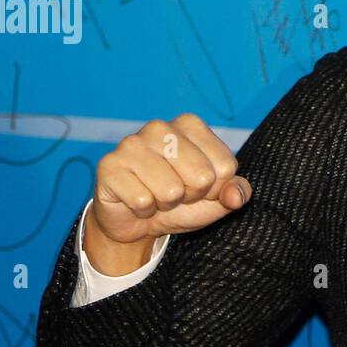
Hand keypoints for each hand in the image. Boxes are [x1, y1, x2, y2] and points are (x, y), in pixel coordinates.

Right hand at [84, 113, 250, 272]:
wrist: (137, 221)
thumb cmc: (179, 202)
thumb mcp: (215, 199)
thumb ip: (235, 192)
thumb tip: (237, 196)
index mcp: (191, 125)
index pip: (225, 166)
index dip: (215, 188)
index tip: (198, 187)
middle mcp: (160, 127)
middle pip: (202, 177)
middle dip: (191, 196)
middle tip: (174, 193)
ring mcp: (131, 144)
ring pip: (171, 191)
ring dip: (165, 204)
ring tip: (154, 195)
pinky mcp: (109, 165)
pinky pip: (142, 201)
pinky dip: (143, 210)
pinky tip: (136, 200)